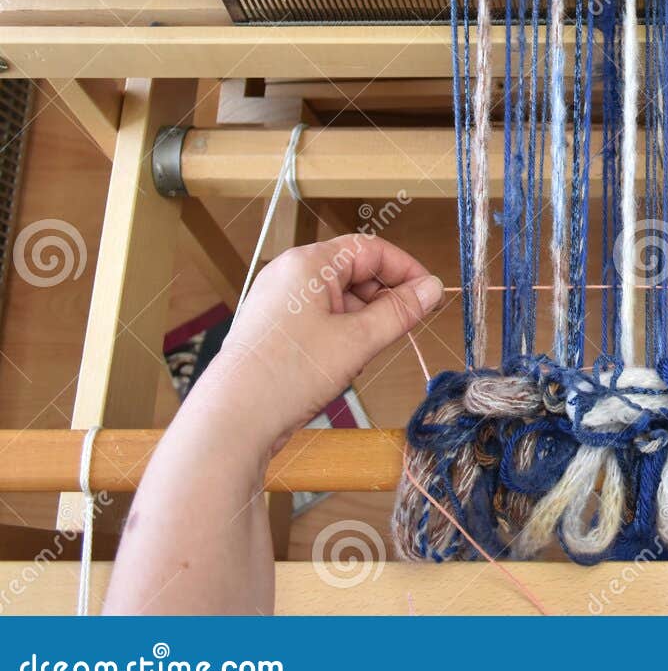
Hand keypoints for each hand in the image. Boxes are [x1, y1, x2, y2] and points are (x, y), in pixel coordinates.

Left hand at [190, 234, 442, 455]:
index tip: (429, 296)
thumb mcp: (358, 341)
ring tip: (367, 352)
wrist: (233, 421)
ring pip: (338, 297)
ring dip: (364, 319)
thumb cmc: (289, 373)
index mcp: (308, 263)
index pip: (370, 249)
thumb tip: (432, 288)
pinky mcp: (274, 327)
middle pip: (354, 271)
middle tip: (404, 328)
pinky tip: (344, 361)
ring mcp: (278, 301)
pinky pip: (320, 317)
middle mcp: (290, 274)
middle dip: (384, 297)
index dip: (405, 270)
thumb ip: (400, 311)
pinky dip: (342, 332)